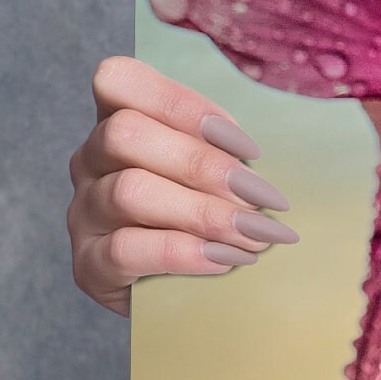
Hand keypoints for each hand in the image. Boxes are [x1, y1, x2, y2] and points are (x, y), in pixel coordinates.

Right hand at [68, 56, 299, 315]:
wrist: (183, 299)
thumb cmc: (210, 222)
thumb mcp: (219, 175)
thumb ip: (231, 149)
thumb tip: (298, 140)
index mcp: (117, 120)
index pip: (119, 79)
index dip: (182, 103)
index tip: (247, 146)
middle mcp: (89, 160)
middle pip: (126, 134)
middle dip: (205, 164)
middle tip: (263, 197)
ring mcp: (83, 213)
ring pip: (130, 191)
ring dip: (204, 211)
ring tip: (256, 234)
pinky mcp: (87, 266)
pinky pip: (128, 249)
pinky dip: (186, 252)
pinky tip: (228, 260)